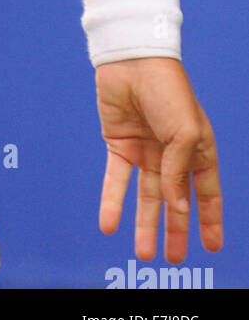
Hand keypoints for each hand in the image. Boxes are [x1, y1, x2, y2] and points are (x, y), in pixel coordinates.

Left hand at [95, 57, 221, 263]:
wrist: (132, 61)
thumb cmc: (168, 91)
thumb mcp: (185, 134)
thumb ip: (179, 173)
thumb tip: (177, 209)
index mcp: (198, 150)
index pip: (207, 192)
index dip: (209, 219)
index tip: (211, 247)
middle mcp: (172, 154)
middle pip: (175, 201)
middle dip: (175, 230)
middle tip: (173, 258)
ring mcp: (146, 151)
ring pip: (146, 196)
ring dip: (144, 224)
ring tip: (143, 254)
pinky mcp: (119, 144)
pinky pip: (116, 179)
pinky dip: (112, 201)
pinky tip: (109, 224)